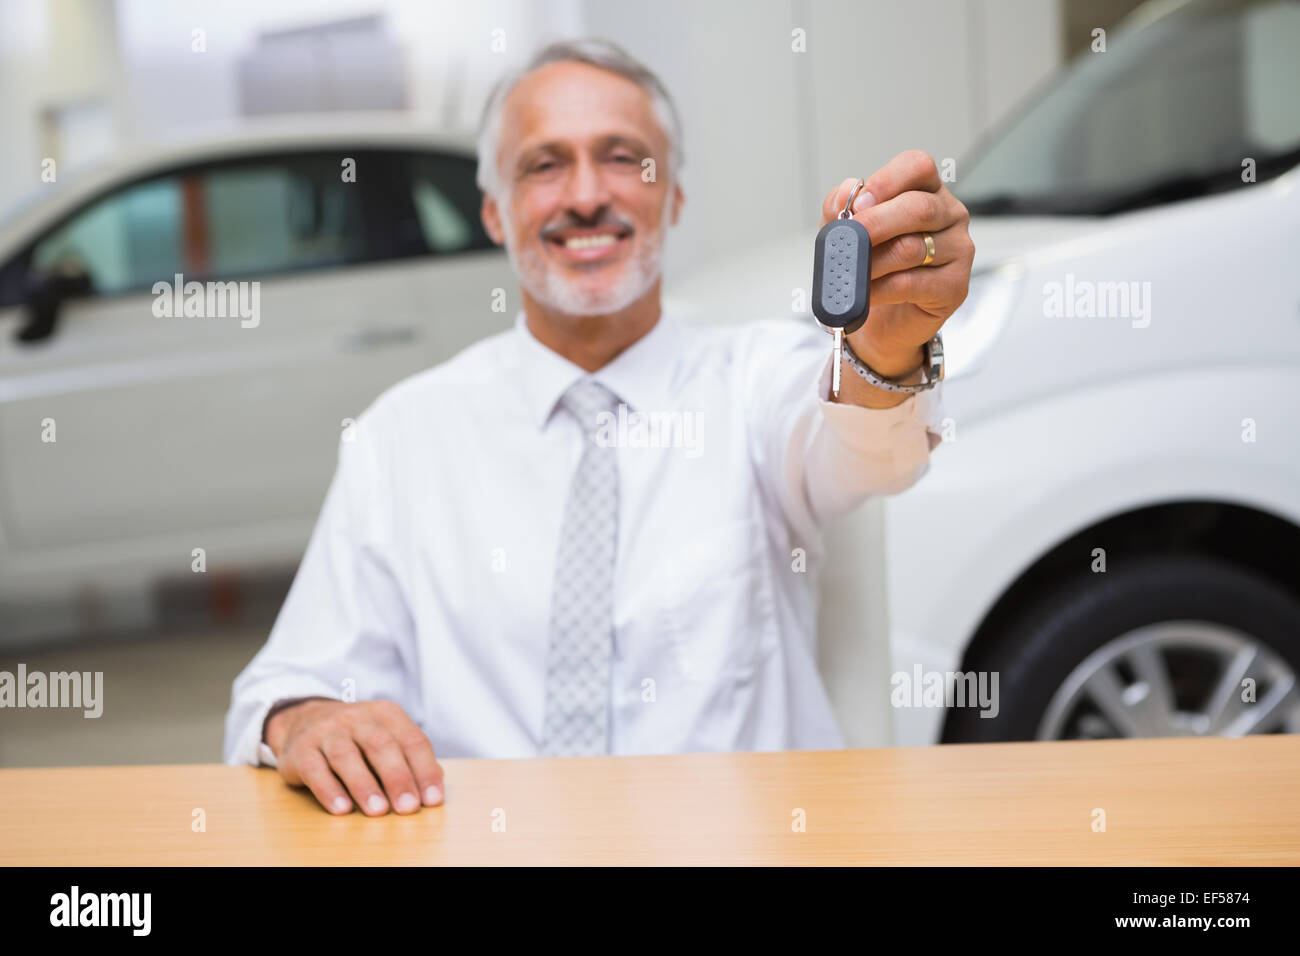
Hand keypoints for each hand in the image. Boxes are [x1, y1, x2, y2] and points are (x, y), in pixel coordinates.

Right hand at [265, 698, 444, 815]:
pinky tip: (342, 808)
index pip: (411, 739)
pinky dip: (329, 790)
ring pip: (346, 756)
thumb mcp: (386, 736)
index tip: (432, 799)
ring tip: (378, 810)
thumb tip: (434, 785)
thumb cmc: (357, 737)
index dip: (424, 770)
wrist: (304, 721)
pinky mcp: (302, 750)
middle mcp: (357, 718)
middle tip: (408, 807)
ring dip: (364, 785)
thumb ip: (409, 758)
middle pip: (380, 745)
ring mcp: (327, 732)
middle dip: (397, 777)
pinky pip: (315, 770)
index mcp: (386, 714)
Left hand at [820, 151, 974, 377]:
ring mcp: (958, 249)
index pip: (918, 166)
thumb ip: (840, 207)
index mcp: (926, 190)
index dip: (887, 181)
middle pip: (919, 207)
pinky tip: (864, 295)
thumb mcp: (847, 232)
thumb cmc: (872, 266)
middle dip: (876, 223)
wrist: (884, 320)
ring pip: (912, 248)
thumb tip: (847, 190)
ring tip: (850, 273)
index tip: (858, 204)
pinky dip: (880, 290)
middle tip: (850, 238)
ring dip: (871, 263)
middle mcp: (949, 214)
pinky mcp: (955, 286)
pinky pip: (912, 283)